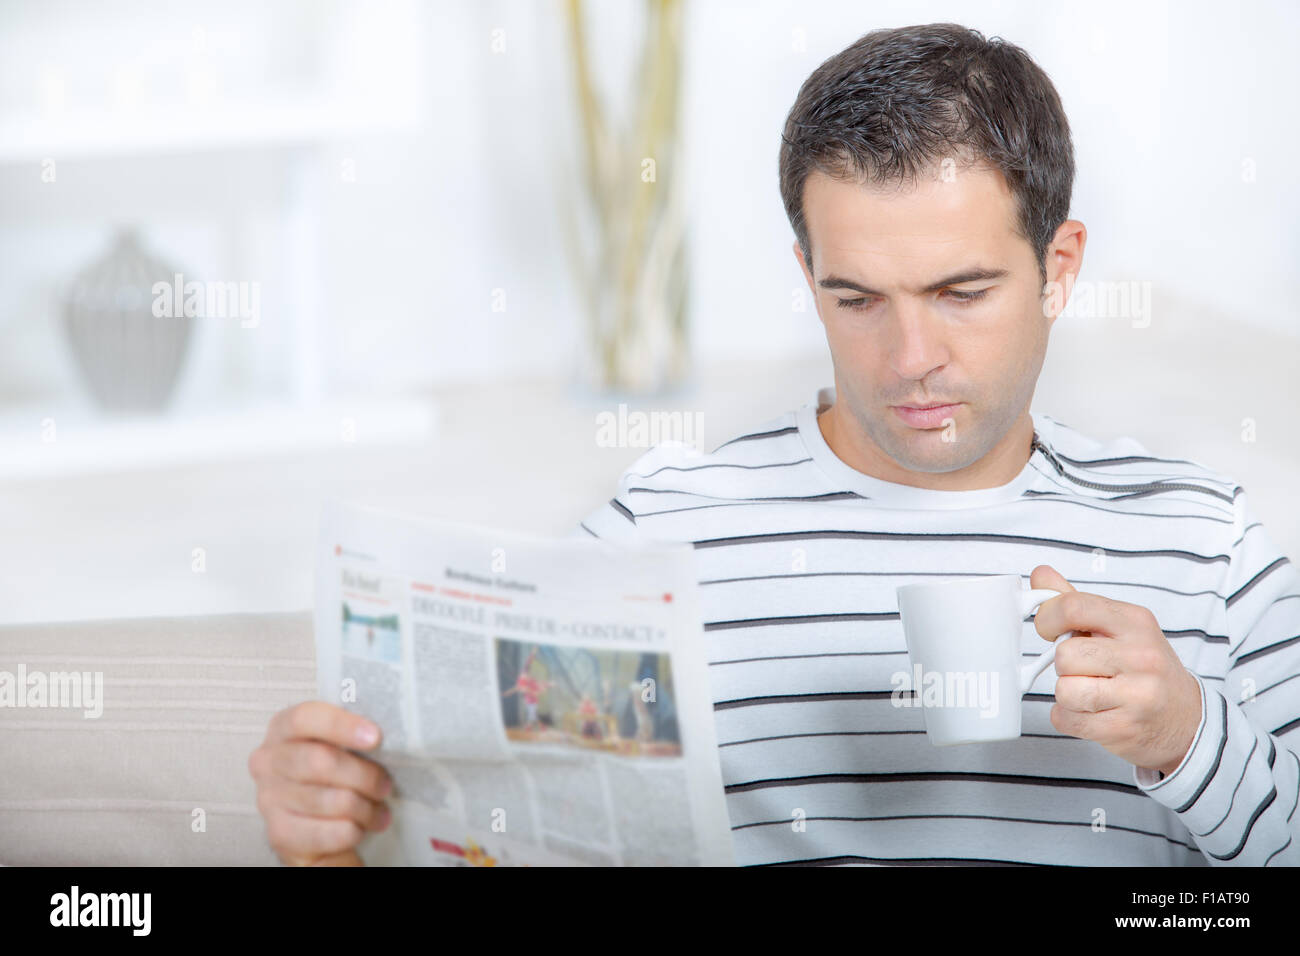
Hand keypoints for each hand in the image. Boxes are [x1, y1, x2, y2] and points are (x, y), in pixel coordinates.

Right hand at [248, 701, 392, 865]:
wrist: (310, 824)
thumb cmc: (330, 774)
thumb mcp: (336, 745)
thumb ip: (351, 735)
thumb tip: (380, 736)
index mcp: (282, 729)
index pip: (304, 718)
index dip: (341, 725)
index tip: (376, 736)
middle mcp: (268, 761)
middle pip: (321, 761)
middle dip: (364, 775)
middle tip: (385, 784)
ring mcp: (269, 798)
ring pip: (332, 800)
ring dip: (366, 808)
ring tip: (379, 810)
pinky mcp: (279, 833)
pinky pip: (330, 832)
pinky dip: (354, 831)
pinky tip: (360, 827)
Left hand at [1030, 565, 1201, 776]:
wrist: (1187, 719)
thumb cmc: (1144, 668)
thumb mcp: (1120, 627)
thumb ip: (1076, 602)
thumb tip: (1039, 575)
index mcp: (1135, 622)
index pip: (1073, 606)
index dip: (1047, 618)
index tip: (1049, 630)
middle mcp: (1141, 656)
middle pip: (1065, 654)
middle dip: (1063, 664)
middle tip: (1083, 669)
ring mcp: (1137, 695)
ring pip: (1064, 689)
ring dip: (1066, 694)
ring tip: (1089, 692)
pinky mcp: (1125, 728)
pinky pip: (1066, 719)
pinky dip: (1068, 718)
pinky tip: (1092, 713)